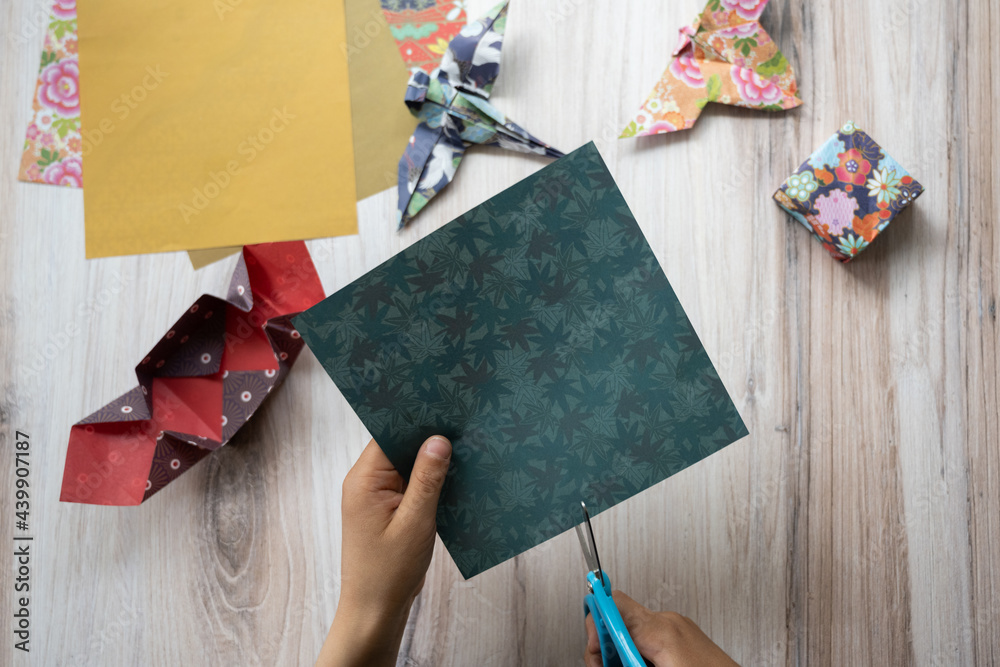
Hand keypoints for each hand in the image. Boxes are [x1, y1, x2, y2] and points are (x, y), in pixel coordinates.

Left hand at [317, 436, 451, 666]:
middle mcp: (366, 483)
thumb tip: (439, 439)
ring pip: (407, 465)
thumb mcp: (415, 521)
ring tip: (465, 447)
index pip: (388, 434)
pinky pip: (411, 484)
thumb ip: (427, 479)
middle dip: (428, 439)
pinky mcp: (390, 509)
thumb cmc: (389, 571)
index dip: (415, 420)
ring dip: (431, 462)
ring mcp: (378, 496)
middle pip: (398, 446)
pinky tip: (455, 478)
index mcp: (363, 480)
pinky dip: (430, 482)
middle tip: (461, 424)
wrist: (376, 610)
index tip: (444, 406)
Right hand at [584, 591, 737, 666]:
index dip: (595, 623)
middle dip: (606, 644)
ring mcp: (678, 626)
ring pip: (633, 626)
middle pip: (619, 616)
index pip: (614, 605)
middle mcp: (669, 622)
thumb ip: (626, 662)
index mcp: (661, 631)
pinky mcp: (684, 635)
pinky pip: (650, 634)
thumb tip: (602, 657)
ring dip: (622, 649)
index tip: (590, 643)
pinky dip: (639, 649)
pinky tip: (644, 665)